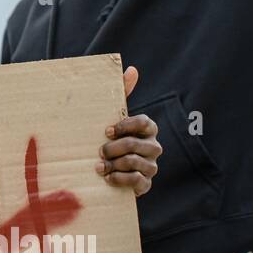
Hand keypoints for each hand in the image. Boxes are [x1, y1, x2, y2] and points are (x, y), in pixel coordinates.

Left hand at [97, 66, 162, 196]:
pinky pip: (137, 181)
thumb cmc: (111, 138)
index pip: (144, 123)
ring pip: (135, 163)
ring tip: (99, 166)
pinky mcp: (146, 184)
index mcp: (148, 129)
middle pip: (136, 145)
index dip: (125, 126)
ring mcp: (152, 166)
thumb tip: (132, 69)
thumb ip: (123, 92)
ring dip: (113, 164)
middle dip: (114, 148)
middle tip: (99, 151)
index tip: (107, 130)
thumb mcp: (115, 116)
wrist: (107, 170)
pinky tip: (107, 178)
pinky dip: (119, 179)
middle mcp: (154, 147)